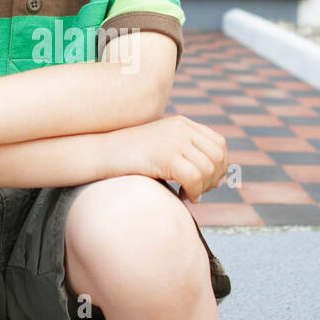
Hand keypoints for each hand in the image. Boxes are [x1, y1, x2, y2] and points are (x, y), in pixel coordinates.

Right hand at [109, 115, 228, 201]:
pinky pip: (195, 178)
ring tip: (189, 194)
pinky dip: (194, 192)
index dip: (220, 166)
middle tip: (199, 191)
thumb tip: (219, 179)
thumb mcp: (161, 148)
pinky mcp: (166, 156)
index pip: (219, 143)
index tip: (208, 182)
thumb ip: (185, 154)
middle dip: (214, 179)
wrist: (100, 152)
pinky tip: (183, 196)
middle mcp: (182, 128)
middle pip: (218, 156)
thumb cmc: (128, 157)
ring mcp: (175, 141)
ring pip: (208, 169)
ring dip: (203, 188)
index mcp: (182, 124)